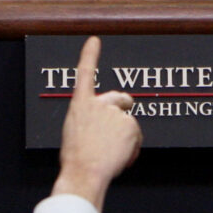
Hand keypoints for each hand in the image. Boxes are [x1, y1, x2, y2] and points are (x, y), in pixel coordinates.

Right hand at [50, 37, 141, 212]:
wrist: (84, 172)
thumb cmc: (76, 158)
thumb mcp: (76, 133)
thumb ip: (91, 121)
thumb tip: (109, 125)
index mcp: (79, 105)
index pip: (85, 73)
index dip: (89, 55)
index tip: (94, 40)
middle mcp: (99, 104)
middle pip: (121, 99)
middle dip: (126, 107)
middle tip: (121, 123)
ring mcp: (116, 113)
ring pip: (129, 124)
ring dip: (126, 138)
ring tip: (110, 155)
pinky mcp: (130, 124)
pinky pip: (136, 137)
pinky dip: (132, 148)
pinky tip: (121, 158)